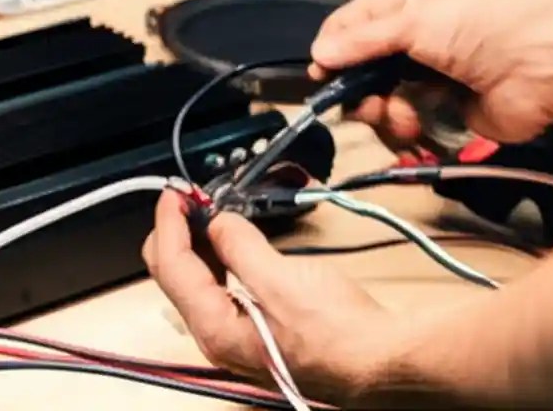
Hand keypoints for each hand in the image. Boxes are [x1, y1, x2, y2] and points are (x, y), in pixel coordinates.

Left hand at [142, 191, 404, 403]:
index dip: (168, 222)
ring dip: (196, 243)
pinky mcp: (257, 331)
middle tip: (190, 198)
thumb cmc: (338, 330)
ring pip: (196, 282)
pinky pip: (221, 289)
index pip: (171, 266)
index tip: (173, 191)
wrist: (384, 361)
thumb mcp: (281, 279)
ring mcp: (236, 336)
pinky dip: (218, 259)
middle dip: (175, 232)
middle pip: (174, 276)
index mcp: (214, 328)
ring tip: (208, 212)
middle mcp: (216, 337)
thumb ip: (240, 247)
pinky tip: (231, 241)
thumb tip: (217, 221)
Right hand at [309, 0, 552, 143]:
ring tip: (399, 115)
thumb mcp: (413, 19)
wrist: (547, 62)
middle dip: (355, 89)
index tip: (322, 77)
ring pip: (377, 99)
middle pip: (357, 69)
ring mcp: (425, 74)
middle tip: (364, 104)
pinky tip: (415, 126)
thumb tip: (318, 56)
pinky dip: (402, 129)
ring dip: (380, 112)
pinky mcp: (442, 108)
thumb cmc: (484, 23)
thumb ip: (361, 41)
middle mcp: (409, 38)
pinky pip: (404, 123)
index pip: (347, 26)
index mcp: (401, 4)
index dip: (331, 50)